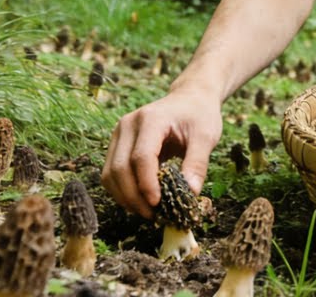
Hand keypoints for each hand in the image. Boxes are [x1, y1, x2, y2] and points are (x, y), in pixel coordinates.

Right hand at [102, 89, 221, 218]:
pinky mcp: (117, 144)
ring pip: (110, 174)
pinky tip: (140, 201)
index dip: (147, 184)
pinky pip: (111, 173)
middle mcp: (128, 125)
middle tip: (153, 215)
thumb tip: (190, 194)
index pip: (141, 157)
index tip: (158, 204)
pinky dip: (121, 191)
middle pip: (120, 168)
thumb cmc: (199, 116)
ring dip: (124, 197)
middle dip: (134, 197)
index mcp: (151, 118)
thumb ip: (198, 163)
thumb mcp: (206, 136)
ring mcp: (119, 134)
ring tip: (147, 212)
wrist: (189, 99)